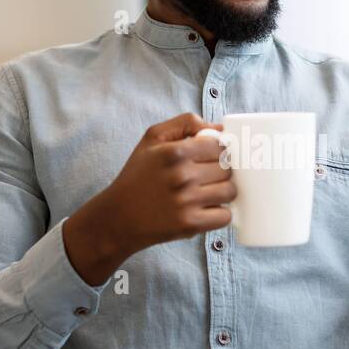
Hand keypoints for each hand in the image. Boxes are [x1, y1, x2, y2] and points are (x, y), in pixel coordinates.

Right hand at [64, 113, 234, 284]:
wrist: (119, 217)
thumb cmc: (138, 175)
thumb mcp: (152, 138)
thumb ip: (186, 123)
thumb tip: (220, 128)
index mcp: (174, 152)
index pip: (219, 146)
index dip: (217, 151)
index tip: (209, 158)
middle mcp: (182, 176)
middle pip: (227, 169)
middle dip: (220, 171)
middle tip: (204, 177)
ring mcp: (187, 202)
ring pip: (229, 192)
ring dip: (222, 192)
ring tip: (206, 193)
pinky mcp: (190, 225)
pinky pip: (224, 216)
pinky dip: (219, 214)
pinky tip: (205, 209)